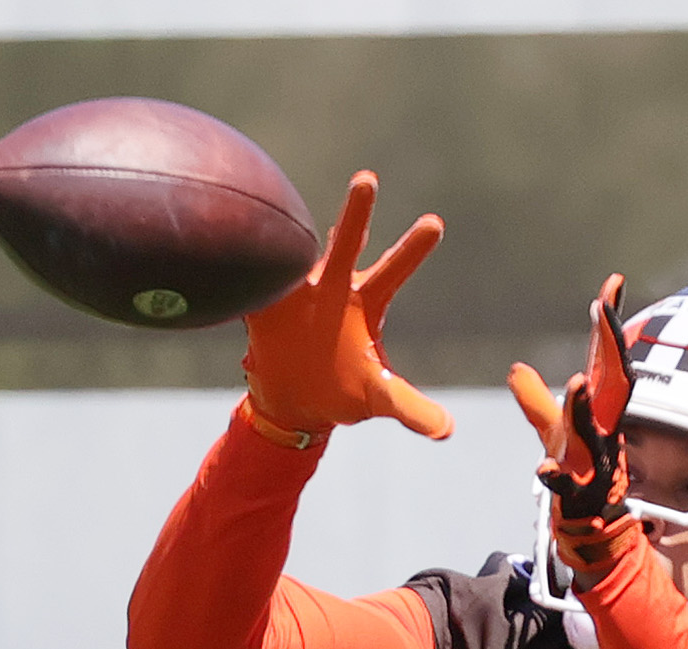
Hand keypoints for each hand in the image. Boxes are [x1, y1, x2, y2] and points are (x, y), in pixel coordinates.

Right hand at [242, 171, 450, 444]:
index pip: (394, 271)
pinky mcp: (264, 304)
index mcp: (366, 303)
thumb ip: (409, 407)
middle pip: (347, 245)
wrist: (291, 399)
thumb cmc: (340, 390)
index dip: (412, 250)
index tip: (435, 223)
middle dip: (356, 214)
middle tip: (368, 179)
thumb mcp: (376, 398)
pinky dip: (249, 269)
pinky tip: (239, 247)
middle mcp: (333, 286)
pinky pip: (258, 281)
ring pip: (298, 256)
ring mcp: (296, 292)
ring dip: (293, 236)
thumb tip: (448, 431)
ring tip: (287, 216)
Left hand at [508, 275, 634, 571]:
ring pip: (593, 432)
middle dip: (612, 348)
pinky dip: (555, 476)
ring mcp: (595, 464)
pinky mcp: (580, 496)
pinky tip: (543, 468)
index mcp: (601, 412)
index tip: (613, 283)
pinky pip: (567, 485)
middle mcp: (605, 431)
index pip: (607, 359)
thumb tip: (515, 370)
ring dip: (583, 408)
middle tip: (604, 311)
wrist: (592, 528)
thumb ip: (536, 401)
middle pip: (614, 384)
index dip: (610, 322)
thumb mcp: (554, 433)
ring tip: (575, 382)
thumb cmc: (578, 475)